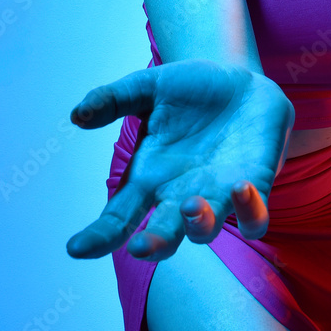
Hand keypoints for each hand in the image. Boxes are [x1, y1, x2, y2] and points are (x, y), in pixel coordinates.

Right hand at [66, 59, 293, 261]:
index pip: (119, 218)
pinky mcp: (254, 186)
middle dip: (153, 246)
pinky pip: (253, 217)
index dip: (99, 237)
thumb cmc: (193, 91)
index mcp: (150, 179)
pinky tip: (240, 186)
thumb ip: (114, 99)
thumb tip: (77, 115)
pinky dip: (249, 211)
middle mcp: (181, 196)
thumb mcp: (150, 88)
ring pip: (206, 231)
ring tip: (191, 206)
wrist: (242, 83)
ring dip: (199, 225)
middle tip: (140, 248)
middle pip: (163, 237)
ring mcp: (218, 195)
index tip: (76, 247)